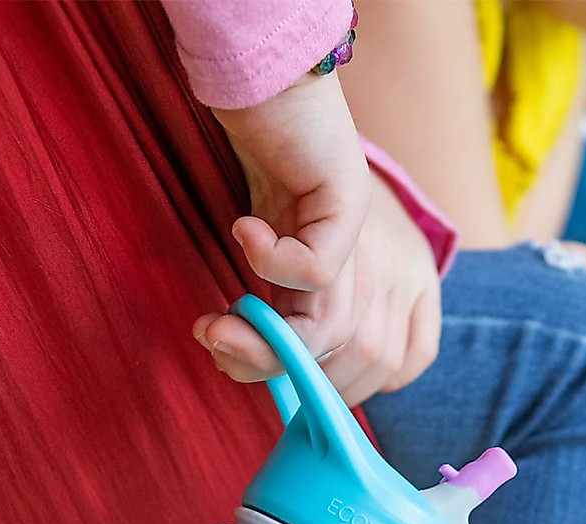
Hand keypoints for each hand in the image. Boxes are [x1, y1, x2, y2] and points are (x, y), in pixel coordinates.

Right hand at [193, 69, 370, 372]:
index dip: (300, 382)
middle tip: (217, 348)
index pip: (357, 368)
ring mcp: (364, 238)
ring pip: (334, 329)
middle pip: (349, 359)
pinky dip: (271, 263)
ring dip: (267, 340)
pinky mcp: (347, 202)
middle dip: (273, 369)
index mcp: (354, 288)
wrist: (265, 78)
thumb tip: (236, 358)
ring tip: (216, 325)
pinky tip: (242, 231)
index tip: (234, 363)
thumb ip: (266, 301)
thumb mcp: (264, 247)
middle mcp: (368, 270)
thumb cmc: (259, 158)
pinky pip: (317, 269)